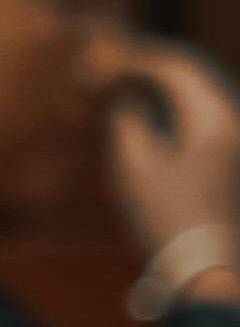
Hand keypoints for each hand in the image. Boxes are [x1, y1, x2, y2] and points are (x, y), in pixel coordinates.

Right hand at [100, 38, 239, 264]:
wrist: (204, 266)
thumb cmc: (166, 217)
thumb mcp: (135, 166)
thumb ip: (127, 119)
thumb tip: (126, 97)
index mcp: (211, 116)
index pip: (172, 67)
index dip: (133, 60)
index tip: (99, 63)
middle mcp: (231, 118)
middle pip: (191, 71)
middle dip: (151, 63)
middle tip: (113, 63)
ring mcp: (235, 135)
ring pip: (200, 88)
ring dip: (164, 80)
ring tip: (129, 82)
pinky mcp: (231, 153)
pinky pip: (204, 109)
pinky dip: (176, 101)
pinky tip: (154, 109)